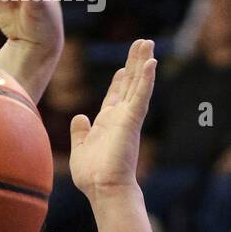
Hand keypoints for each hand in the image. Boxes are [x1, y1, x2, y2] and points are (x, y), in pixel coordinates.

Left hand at [70, 40, 156, 197]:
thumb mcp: (80, 148)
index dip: (119, 81)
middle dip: (134, 64)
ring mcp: (128, 117)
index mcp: (107, 123)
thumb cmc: (92, 175)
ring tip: (147, 43)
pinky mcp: (132, 120)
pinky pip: (141, 95)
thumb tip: (79, 117)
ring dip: (143, 63)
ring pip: (138, 84)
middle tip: (141, 43)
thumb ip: (80, 132)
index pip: (115, 96)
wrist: (102, 188)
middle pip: (129, 84)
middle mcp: (120, 117)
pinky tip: (151, 62)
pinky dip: (147, 79)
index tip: (122, 67)